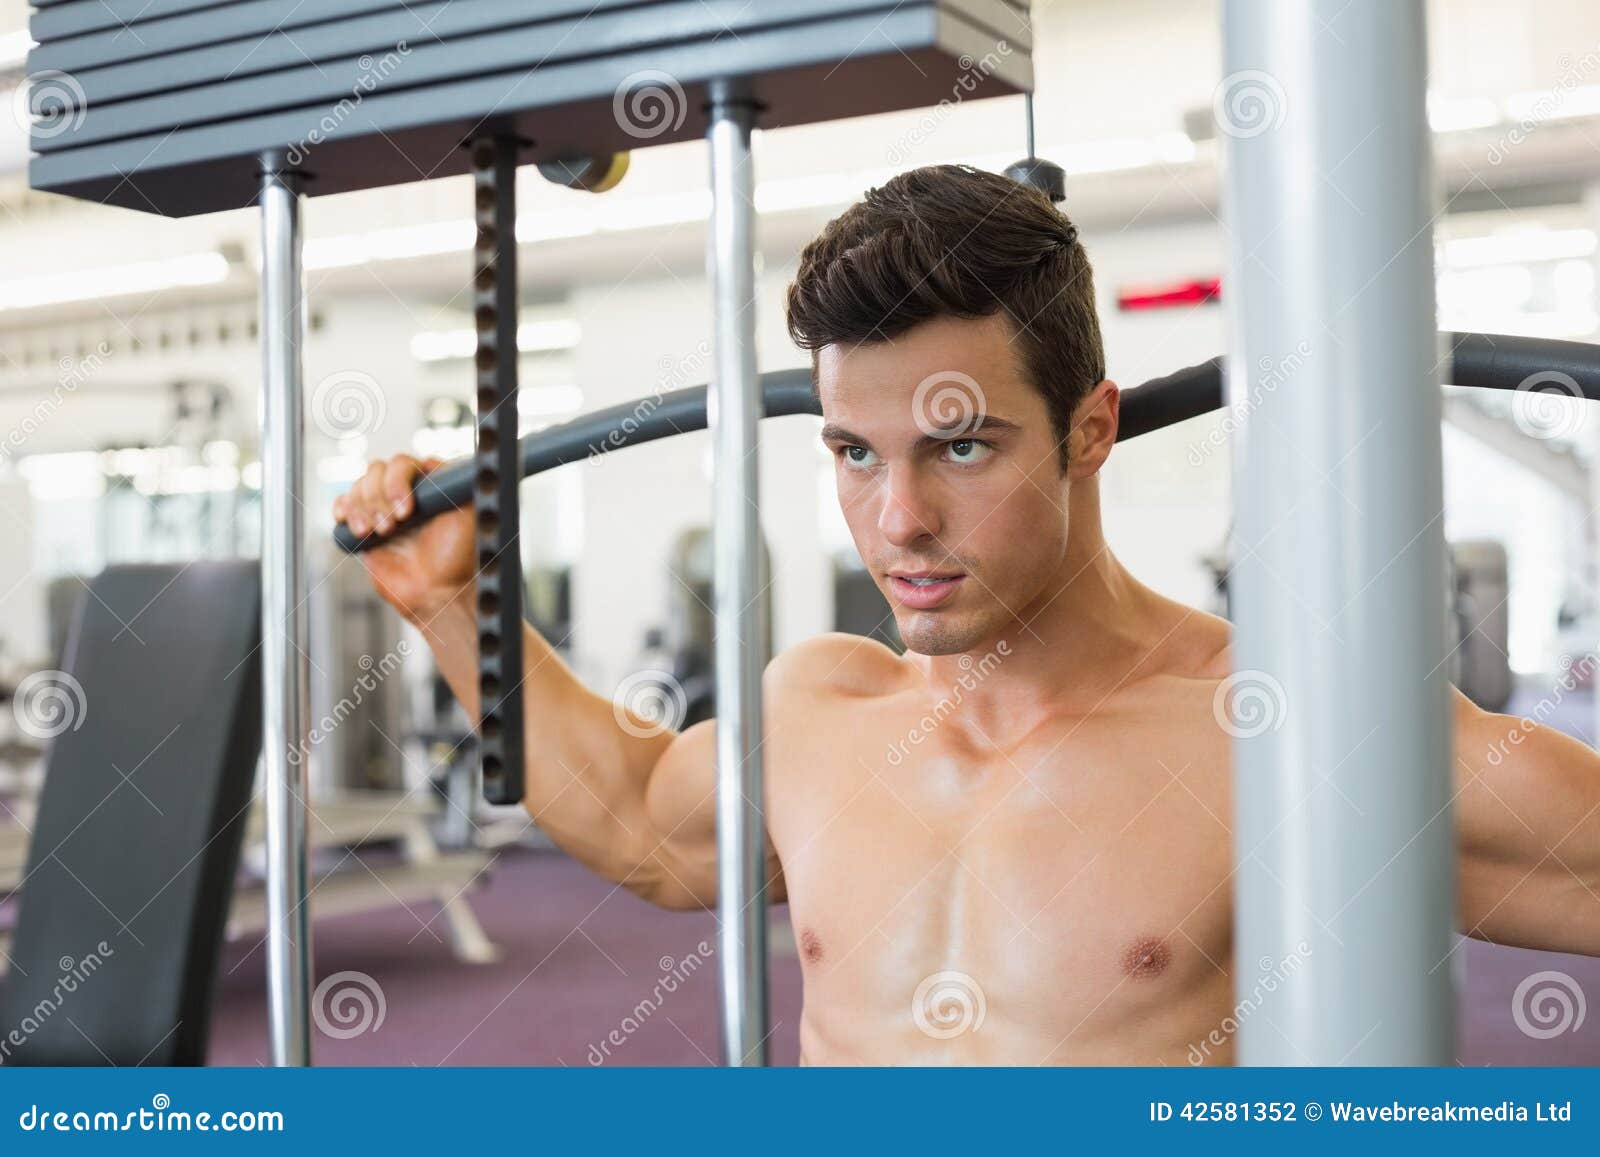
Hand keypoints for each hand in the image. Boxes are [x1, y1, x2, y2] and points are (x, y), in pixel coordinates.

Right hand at [333, 454, 474, 622]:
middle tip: (392, 527)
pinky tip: (357, 527)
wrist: (434, 593)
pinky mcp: (364, 526)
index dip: (398, 481)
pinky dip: (344, 510)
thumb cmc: (455, 557)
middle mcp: (404, 492)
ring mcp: (383, 508)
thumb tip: (434, 457)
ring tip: (380, 533)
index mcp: (427, 484)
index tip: (406, 510)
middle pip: (376, 470)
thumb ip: (454, 481)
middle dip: (380, 498)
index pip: (403, 463)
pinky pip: (343, 503)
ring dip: (364, 508)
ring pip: (359, 486)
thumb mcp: (466, 513)